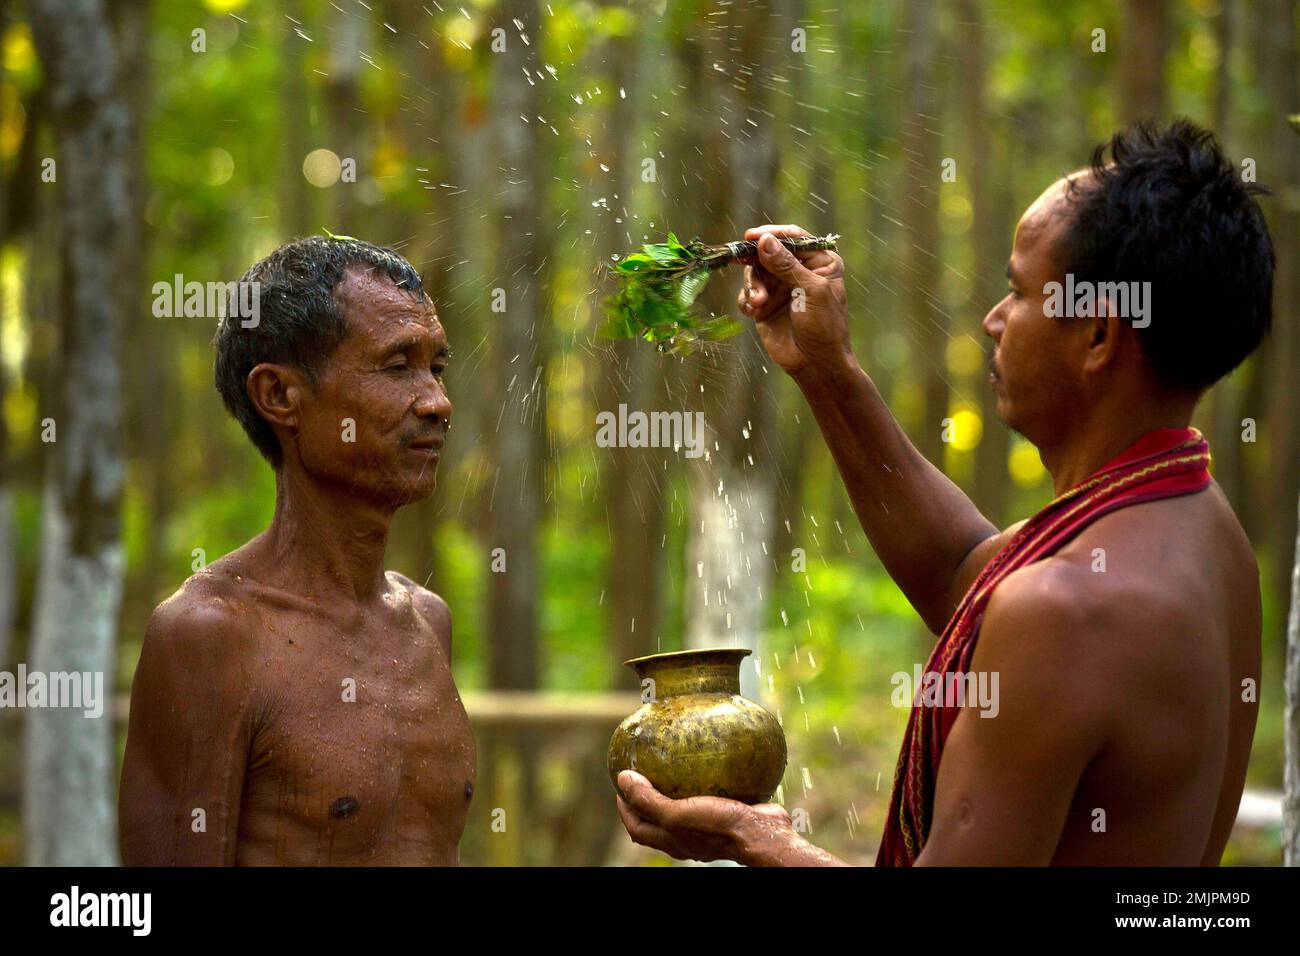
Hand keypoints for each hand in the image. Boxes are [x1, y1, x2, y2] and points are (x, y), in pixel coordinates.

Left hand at [614, 770, 793, 864]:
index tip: (621, 783)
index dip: (625, 807)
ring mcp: (707, 826)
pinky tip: (705, 762)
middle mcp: (687, 836)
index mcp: (671, 840)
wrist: (762, 833)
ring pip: (683, 808)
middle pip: (657, 819)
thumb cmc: (717, 827)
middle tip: (643, 772)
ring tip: (672, 765)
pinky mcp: (726, 813)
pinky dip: (702, 781)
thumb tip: (623, 779)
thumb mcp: (676, 814)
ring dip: (674, 790)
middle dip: (646, 798)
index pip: (638, 827)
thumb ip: (648, 800)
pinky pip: (709, 795)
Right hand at [737, 224, 850, 376]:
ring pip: (755, 273)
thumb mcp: (811, 290)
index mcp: (818, 262)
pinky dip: (747, 300)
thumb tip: (764, 241)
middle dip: (756, 262)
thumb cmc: (824, 326)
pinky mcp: (765, 306)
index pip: (793, 238)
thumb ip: (787, 265)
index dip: (772, 234)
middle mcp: (798, 272)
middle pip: (768, 253)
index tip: (751, 237)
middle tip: (741, 261)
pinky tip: (754, 311)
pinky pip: (747, 294)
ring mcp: (780, 288)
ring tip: (759, 303)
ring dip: (752, 286)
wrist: (816, 364)